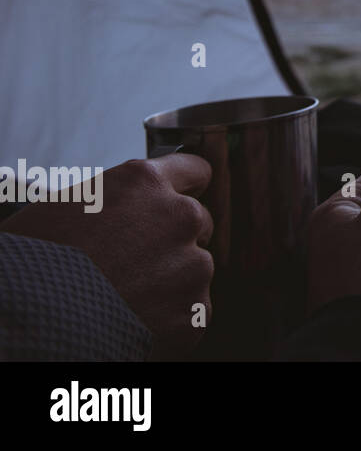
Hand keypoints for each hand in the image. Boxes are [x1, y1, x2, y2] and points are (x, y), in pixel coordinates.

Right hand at [1, 154, 214, 357]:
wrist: (30, 317)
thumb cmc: (33, 260)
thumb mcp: (68, 207)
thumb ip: (117, 201)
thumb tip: (127, 208)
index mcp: (145, 183)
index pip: (195, 171)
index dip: (187, 189)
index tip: (181, 200)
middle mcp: (179, 215)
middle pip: (198, 222)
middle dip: (174, 240)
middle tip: (136, 263)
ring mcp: (192, 264)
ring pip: (194, 269)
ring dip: (170, 281)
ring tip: (125, 297)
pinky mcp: (194, 310)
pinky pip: (192, 312)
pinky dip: (170, 319)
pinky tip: (134, 321)